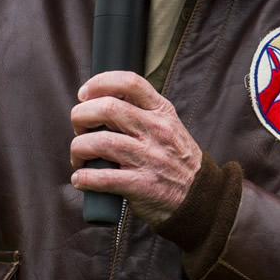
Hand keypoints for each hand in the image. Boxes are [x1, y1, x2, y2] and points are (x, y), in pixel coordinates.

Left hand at [68, 73, 202, 226]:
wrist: (201, 197)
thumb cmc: (177, 161)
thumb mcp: (169, 126)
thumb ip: (141, 112)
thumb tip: (100, 102)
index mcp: (161, 112)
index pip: (129, 82)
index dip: (99, 83)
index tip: (84, 95)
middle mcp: (156, 131)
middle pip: (107, 108)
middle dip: (81, 116)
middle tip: (79, 129)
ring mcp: (149, 158)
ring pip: (99, 142)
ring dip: (78, 149)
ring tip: (79, 157)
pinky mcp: (141, 185)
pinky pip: (102, 177)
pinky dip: (84, 178)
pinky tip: (81, 179)